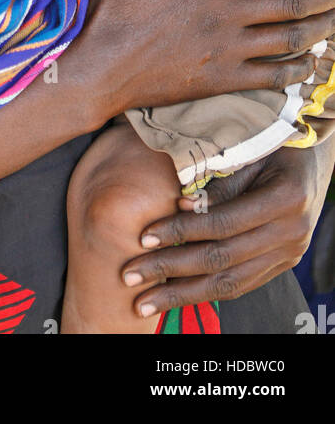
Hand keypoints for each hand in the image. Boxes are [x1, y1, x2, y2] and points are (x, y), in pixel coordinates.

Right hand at [79, 0, 334, 121]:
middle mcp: (228, 12)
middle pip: (295, 0)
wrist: (100, 68)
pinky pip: (274, 77)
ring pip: (292, 37)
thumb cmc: (110, 13)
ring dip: (323, 28)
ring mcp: (229, 49)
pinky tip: (311, 64)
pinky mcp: (223, 80)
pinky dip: (299, 70)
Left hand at [120, 138, 334, 318]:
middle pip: (222, 261)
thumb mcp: (250, 148)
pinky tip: (176, 296)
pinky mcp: (282, 263)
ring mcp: (288, 253)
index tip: (144, 236)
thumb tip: (181, 206)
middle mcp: (290, 234)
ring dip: (183, 294)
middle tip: (130, 275)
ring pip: (230, 283)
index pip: (223, 224)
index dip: (182, 232)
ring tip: (144, 302)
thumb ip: (221, 181)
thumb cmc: (275, 141)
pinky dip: (206, 292)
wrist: (315, 156)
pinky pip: (241, 284)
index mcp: (285, 199)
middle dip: (171, 271)